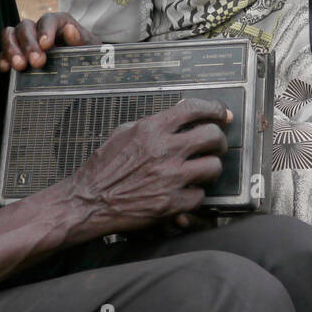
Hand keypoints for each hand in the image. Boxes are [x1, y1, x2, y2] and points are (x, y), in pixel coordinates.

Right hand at [0, 12, 94, 71]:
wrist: (80, 70)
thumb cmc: (84, 55)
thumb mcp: (88, 47)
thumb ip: (80, 39)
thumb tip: (70, 29)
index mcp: (57, 22)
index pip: (48, 20)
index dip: (45, 30)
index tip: (46, 45)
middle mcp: (38, 28)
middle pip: (26, 27)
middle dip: (29, 44)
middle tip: (36, 62)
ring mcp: (24, 40)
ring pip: (10, 35)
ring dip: (12, 49)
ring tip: (19, 66)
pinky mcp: (15, 54)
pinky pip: (2, 52)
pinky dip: (2, 58)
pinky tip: (5, 68)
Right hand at [67, 98, 230, 232]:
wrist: (88, 201)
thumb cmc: (103, 169)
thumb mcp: (123, 133)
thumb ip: (152, 123)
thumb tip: (178, 114)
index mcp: (151, 129)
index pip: (194, 109)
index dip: (214, 109)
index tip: (222, 114)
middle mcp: (164, 150)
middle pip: (212, 136)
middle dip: (218, 139)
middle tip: (215, 144)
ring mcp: (170, 177)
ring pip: (213, 167)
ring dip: (210, 168)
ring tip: (201, 171)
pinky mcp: (172, 203)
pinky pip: (200, 196)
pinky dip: (194, 195)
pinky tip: (184, 193)